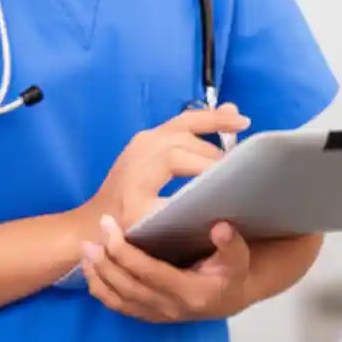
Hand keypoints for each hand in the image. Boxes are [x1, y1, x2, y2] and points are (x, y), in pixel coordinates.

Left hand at [78, 106, 249, 229]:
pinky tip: (229, 114)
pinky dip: (206, 117)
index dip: (209, 165)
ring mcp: (145, 137)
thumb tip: (210, 204)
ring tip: (243, 123)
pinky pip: (182, 121)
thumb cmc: (125, 227)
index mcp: (142, 169)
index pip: (181, 158)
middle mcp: (143, 146)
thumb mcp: (150, 224)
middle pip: (187, 138)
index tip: (234, 177)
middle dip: (217, 149)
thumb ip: (176, 211)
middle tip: (245, 163)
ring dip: (216, 121)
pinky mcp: (149, 136)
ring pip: (186, 121)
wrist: (97, 219)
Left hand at [82, 215, 253, 322]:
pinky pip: (119, 306)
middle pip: (128, 287)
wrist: (232, 297)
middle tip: (90, 238)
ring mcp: (157, 314)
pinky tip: (89, 270)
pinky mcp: (149, 315)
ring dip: (98, 276)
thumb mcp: (240, 258)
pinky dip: (100, 290)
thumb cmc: (233, 272)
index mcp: (190, 293)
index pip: (149, 273)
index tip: (110, 227)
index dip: (126, 252)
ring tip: (84, 251)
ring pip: (119, 299)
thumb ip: (231, 244)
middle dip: (105, 262)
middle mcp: (170, 308)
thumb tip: (220, 227)